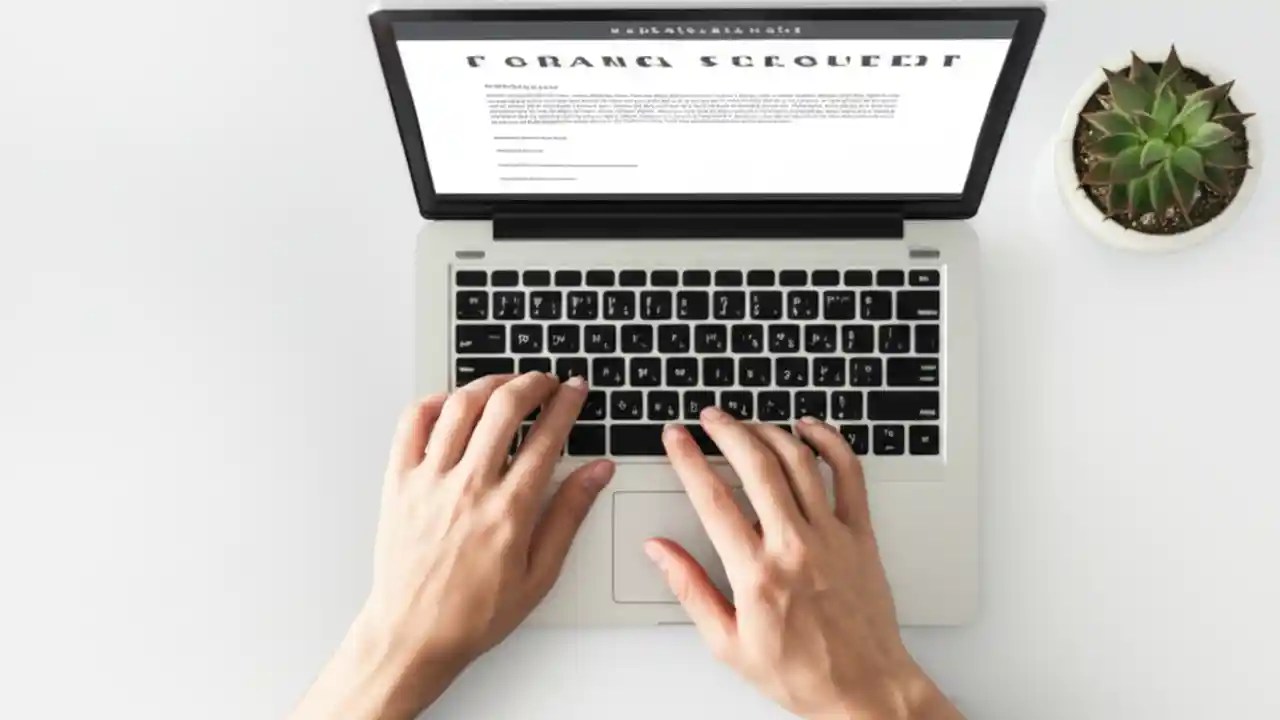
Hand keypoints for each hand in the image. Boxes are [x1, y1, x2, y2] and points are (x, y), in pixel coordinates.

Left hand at [292, 372, 614, 719]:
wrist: (412, 635)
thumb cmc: (473, 613)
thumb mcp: (539, 574)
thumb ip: (569, 515)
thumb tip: (597, 472)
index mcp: (509, 511)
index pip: (546, 436)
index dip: (567, 403)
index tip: (576, 390)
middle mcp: (468, 488)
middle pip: (504, 407)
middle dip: (533, 382)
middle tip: (546, 380)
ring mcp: (429, 481)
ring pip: (460, 406)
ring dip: (489, 383)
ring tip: (506, 383)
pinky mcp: (399, 482)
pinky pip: (413, 423)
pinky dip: (435, 402)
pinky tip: (453, 404)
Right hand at [649, 410, 959, 719]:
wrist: (864, 689)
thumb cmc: (800, 673)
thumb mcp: (727, 643)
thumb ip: (690, 588)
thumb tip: (659, 551)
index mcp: (756, 573)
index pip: (712, 498)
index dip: (688, 459)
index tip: (676, 438)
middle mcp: (794, 546)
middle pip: (756, 465)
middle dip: (726, 430)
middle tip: (709, 418)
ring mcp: (831, 536)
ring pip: (799, 461)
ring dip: (769, 431)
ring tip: (747, 422)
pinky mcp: (861, 535)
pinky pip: (849, 474)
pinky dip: (830, 442)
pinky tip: (810, 429)